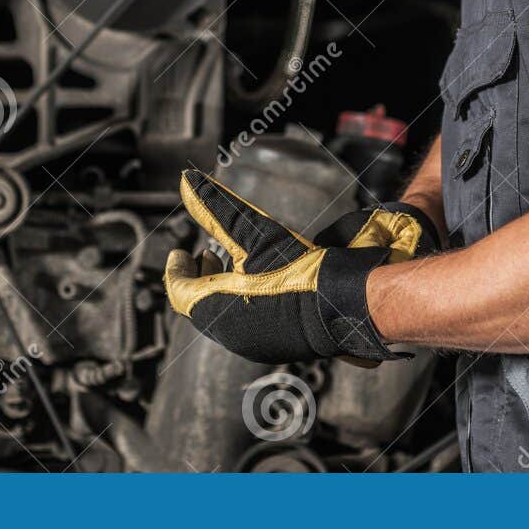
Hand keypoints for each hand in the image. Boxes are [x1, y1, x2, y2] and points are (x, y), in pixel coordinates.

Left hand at [162, 169, 425, 363]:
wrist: (351, 305)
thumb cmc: (300, 268)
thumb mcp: (256, 232)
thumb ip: (217, 209)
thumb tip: (187, 181)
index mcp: (216, 310)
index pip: (179, 290)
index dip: (177, 268)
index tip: (179, 252)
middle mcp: (230, 334)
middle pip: (198, 305)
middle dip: (199, 278)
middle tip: (204, 255)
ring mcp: (255, 345)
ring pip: (222, 317)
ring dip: (220, 290)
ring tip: (229, 266)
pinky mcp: (277, 347)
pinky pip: (245, 326)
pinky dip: (240, 303)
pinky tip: (257, 285)